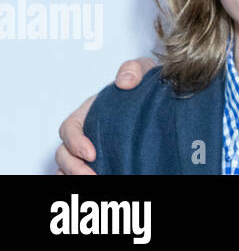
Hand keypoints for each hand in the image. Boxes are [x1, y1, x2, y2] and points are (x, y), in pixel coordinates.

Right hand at [54, 56, 156, 174]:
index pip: (69, 128)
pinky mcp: (105, 158)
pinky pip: (84, 173)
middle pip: (64, 153)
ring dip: (76, 175)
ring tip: (97, 181)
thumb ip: (133, 69)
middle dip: (74, 167)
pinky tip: (101, 181)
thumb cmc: (145, 83)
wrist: (162, 97)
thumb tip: (125, 81)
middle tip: (93, 175)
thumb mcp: (143, 70)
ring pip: (69, 166)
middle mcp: (86, 131)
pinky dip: (84, 179)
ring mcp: (93, 146)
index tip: (91, 154)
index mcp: (89, 112)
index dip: (74, 142)